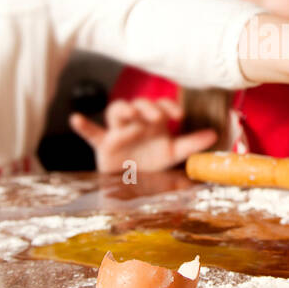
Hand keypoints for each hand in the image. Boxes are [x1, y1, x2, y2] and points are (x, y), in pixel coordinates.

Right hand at [69, 97, 217, 173]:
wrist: (131, 183)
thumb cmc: (152, 161)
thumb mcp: (173, 153)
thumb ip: (191, 144)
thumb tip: (213, 134)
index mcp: (155, 123)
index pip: (161, 107)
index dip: (169, 107)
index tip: (180, 117)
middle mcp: (137, 123)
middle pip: (138, 104)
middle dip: (146, 107)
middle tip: (155, 117)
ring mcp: (119, 132)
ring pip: (115, 111)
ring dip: (121, 109)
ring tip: (127, 114)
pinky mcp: (104, 145)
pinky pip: (92, 133)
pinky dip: (84, 126)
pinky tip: (75, 119)